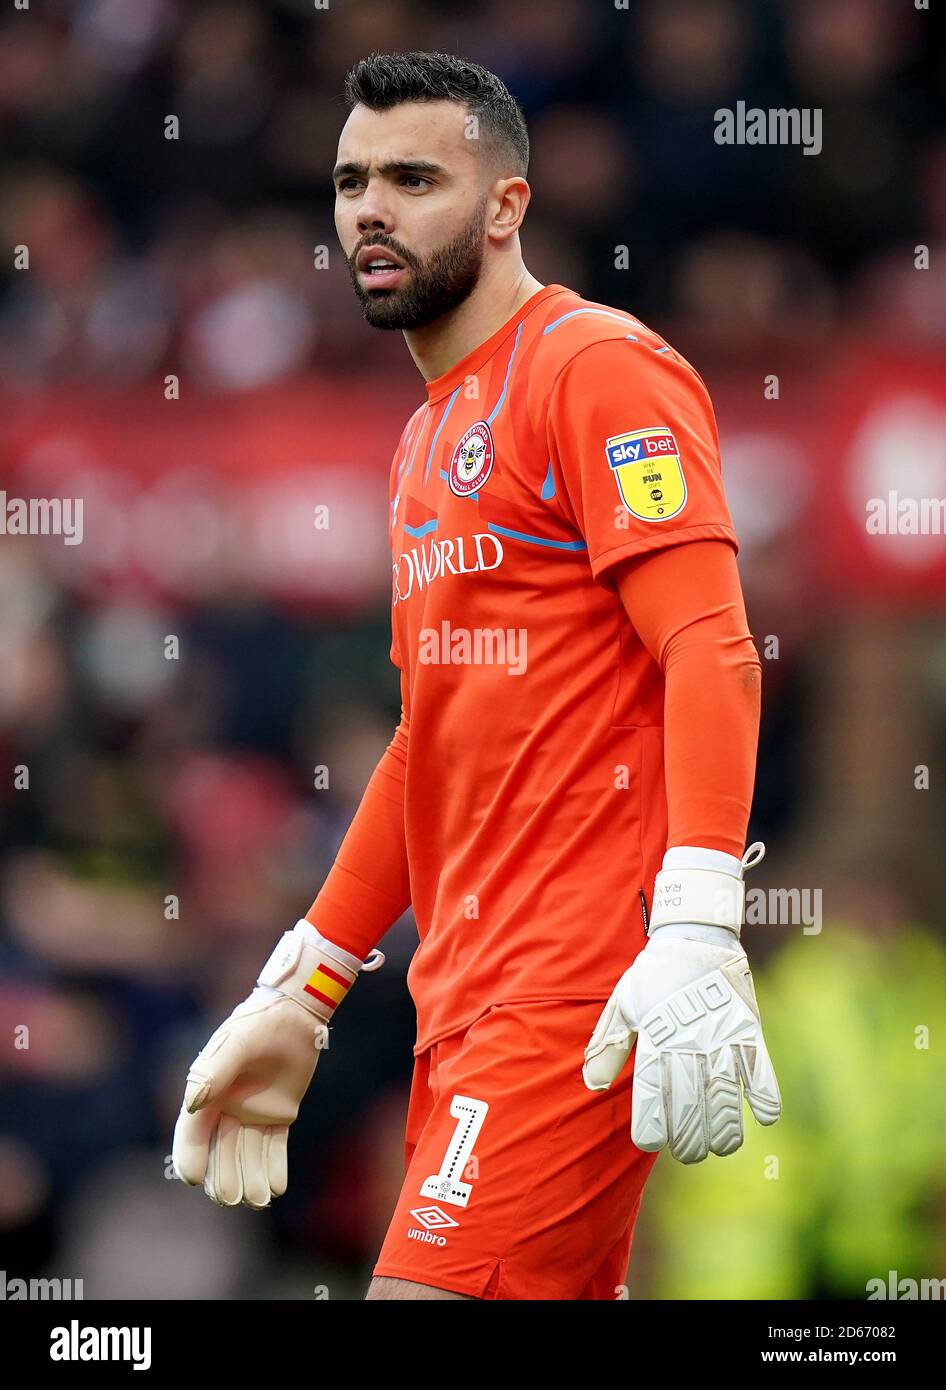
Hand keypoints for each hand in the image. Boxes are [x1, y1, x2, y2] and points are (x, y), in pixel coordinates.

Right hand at [172, 987, 326, 1208]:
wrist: (295, 1013)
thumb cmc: (259, 1023)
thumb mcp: (236, 1044)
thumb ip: (215, 1071)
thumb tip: (192, 1103)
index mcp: (208, 1091)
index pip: (193, 1131)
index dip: (191, 1155)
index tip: (192, 1179)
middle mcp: (227, 1106)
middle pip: (221, 1150)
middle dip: (224, 1176)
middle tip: (230, 1198)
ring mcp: (253, 1113)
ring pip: (248, 1153)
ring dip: (251, 1178)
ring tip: (257, 1200)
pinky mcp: (279, 1114)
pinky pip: (274, 1147)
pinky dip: (275, 1167)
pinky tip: (277, 1188)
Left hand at [582, 932, 780, 1163]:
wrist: (695, 933)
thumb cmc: (654, 975)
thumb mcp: (623, 1005)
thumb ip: (607, 1046)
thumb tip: (593, 1085)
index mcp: (655, 1038)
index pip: (652, 1094)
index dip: (651, 1126)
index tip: (649, 1142)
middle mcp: (688, 1041)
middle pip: (691, 1104)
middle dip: (689, 1138)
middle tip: (688, 1152)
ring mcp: (721, 1035)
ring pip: (726, 1095)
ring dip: (726, 1129)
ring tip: (722, 1147)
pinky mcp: (748, 1027)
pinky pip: (761, 1068)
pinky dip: (766, 1095)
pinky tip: (764, 1118)